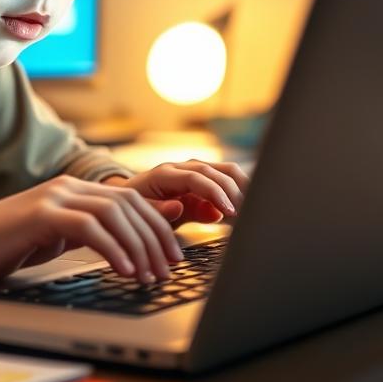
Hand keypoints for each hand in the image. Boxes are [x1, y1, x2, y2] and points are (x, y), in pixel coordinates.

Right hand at [0, 175, 183, 283]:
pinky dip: (112, 249)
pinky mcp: (41, 214)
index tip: (172, 256)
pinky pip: (88, 227)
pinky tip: (124, 270)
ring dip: (138, 246)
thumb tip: (134, 242)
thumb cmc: (7, 245)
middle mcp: (68, 187)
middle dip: (155, 237)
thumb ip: (95, 233)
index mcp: (75, 190)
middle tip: (169, 269)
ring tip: (150, 275)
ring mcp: (54, 197)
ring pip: (113, 213)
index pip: (131, 200)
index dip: (158, 226)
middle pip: (129, 204)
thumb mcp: (59, 237)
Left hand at [105, 160, 248, 224]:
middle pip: (214, 171)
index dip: (214, 193)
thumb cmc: (136, 209)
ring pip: (224, 169)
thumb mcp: (142, 214)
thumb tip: (179, 207)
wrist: (130, 200)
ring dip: (241, 186)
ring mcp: (193, 170)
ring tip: (252, 207)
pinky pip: (226, 178)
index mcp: (164, 174)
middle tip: (247, 213)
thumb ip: (159, 211)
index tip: (229, 212)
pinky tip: (249, 204)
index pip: (195, 178)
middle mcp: (181, 167)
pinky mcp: (203, 177)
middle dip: (233, 191)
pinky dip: (239, 188)